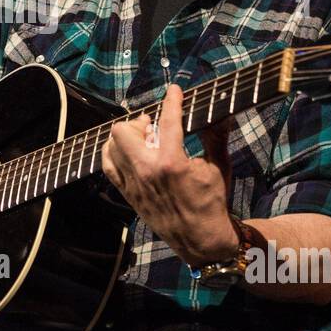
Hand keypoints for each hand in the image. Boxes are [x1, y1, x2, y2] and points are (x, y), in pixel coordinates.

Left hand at [100, 84, 237, 267]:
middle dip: (138, 122)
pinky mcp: (127, 194)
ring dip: (125, 136)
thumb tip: (222, 113)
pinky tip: (128, 151)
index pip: (168, 121)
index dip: (171, 100)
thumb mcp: (219, 167)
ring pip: (111, 146)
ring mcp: (134, 183)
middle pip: (123, 130)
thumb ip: (216, 137)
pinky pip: (108, 166)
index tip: (174, 90)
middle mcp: (147, 171)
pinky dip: (114, 153)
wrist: (200, 239)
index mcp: (172, 163)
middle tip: (153, 125)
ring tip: (142, 138)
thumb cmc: (212, 202)